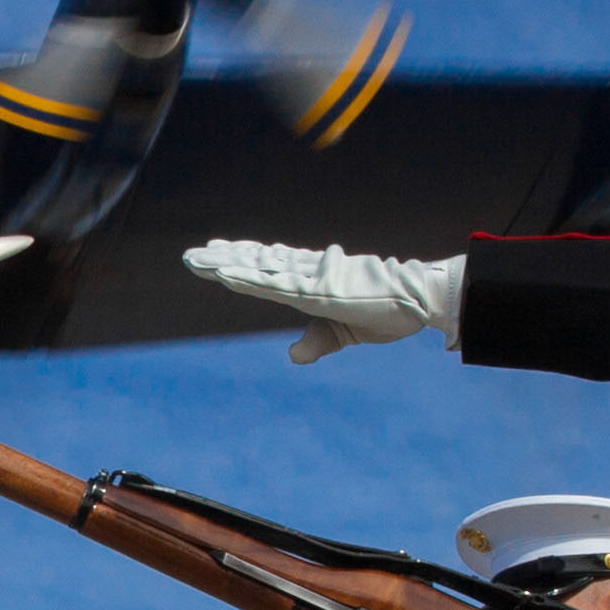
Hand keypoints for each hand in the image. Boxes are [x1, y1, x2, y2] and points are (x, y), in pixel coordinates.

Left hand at [180, 238, 462, 362]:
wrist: (418, 300)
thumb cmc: (386, 311)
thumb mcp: (343, 334)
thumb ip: (317, 342)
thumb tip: (292, 356)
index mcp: (312, 280)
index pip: (268, 268)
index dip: (241, 260)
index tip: (216, 254)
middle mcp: (306, 272)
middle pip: (257, 262)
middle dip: (224, 257)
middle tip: (192, 253)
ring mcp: (310, 277)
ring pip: (259, 267)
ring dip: (228, 262)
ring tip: (199, 257)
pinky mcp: (317, 288)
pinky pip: (275, 283)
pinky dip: (249, 277)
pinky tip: (227, 274)